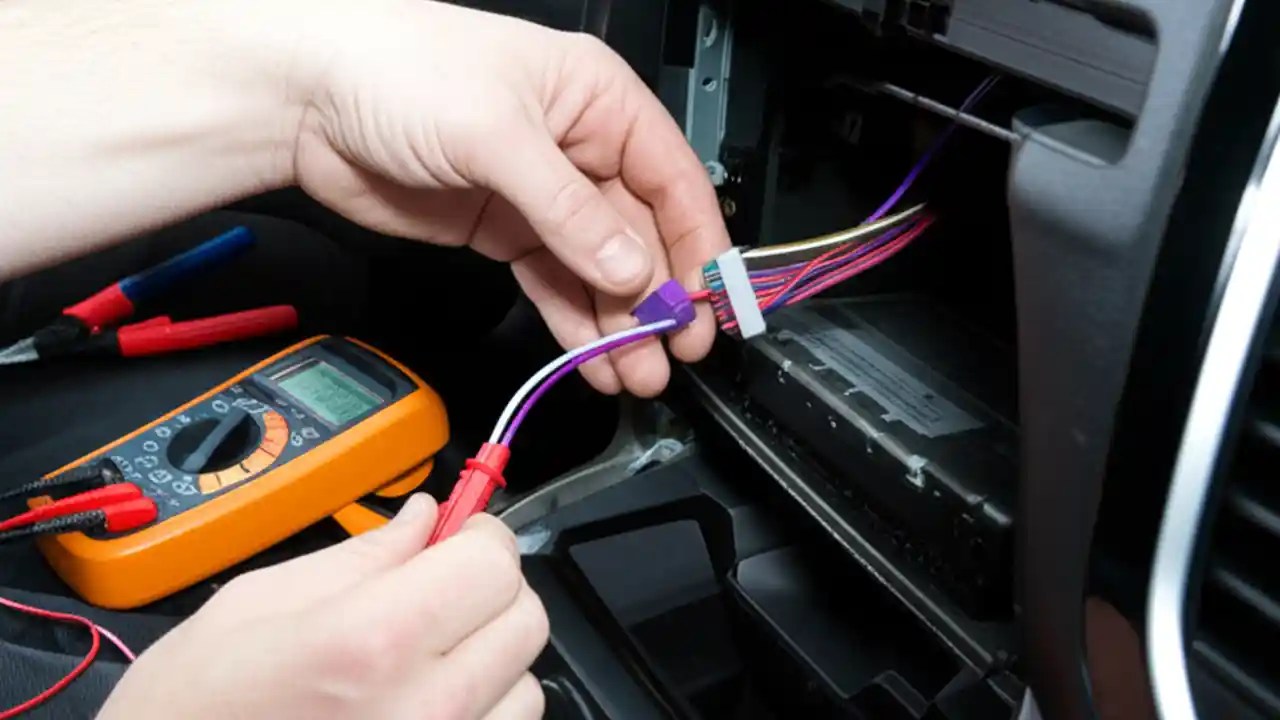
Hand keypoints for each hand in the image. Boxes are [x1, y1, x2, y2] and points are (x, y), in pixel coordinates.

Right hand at [97, 495, 548, 719]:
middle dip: (489, 590)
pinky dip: (483, 711)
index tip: (458, 536)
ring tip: (423, 661)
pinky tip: (425, 705)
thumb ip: (361, 557)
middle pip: (525, 619)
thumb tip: (424, 519)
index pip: (493, 563)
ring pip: (526, 683)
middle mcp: (424, 709)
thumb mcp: (256, 606)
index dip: (480, 537)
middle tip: (438, 590)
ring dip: (490, 658)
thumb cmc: (188, 714)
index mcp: (371, 640)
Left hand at [290, 0, 730, 396]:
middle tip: (674, 350)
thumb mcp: (497, 136)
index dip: (695, 246)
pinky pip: (552, 282)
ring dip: (619, 322)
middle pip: (639, 234)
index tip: (706, 303)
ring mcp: (539, 194)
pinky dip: (574, 321)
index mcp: (597, 102)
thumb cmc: (398, 69)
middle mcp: (577, 148)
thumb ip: (568, 210)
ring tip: (638, 371)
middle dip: (657, 297)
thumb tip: (628, 269)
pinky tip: (594, 356)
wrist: (306, 96)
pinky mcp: (502, 230)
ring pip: (597, 268)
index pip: (672, 179)